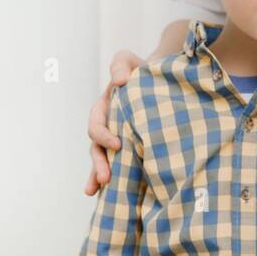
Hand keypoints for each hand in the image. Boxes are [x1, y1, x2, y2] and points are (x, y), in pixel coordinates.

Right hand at [84, 49, 144, 194]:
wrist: (159, 79)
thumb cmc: (140, 69)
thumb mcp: (128, 60)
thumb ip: (120, 65)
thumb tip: (119, 81)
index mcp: (104, 109)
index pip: (97, 125)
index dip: (104, 136)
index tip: (117, 144)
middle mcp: (108, 127)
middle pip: (97, 149)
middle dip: (99, 164)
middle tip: (105, 178)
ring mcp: (117, 139)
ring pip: (104, 160)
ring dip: (99, 175)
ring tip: (99, 190)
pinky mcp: (131, 148)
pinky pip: (121, 164)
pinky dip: (114, 179)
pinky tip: (112, 195)